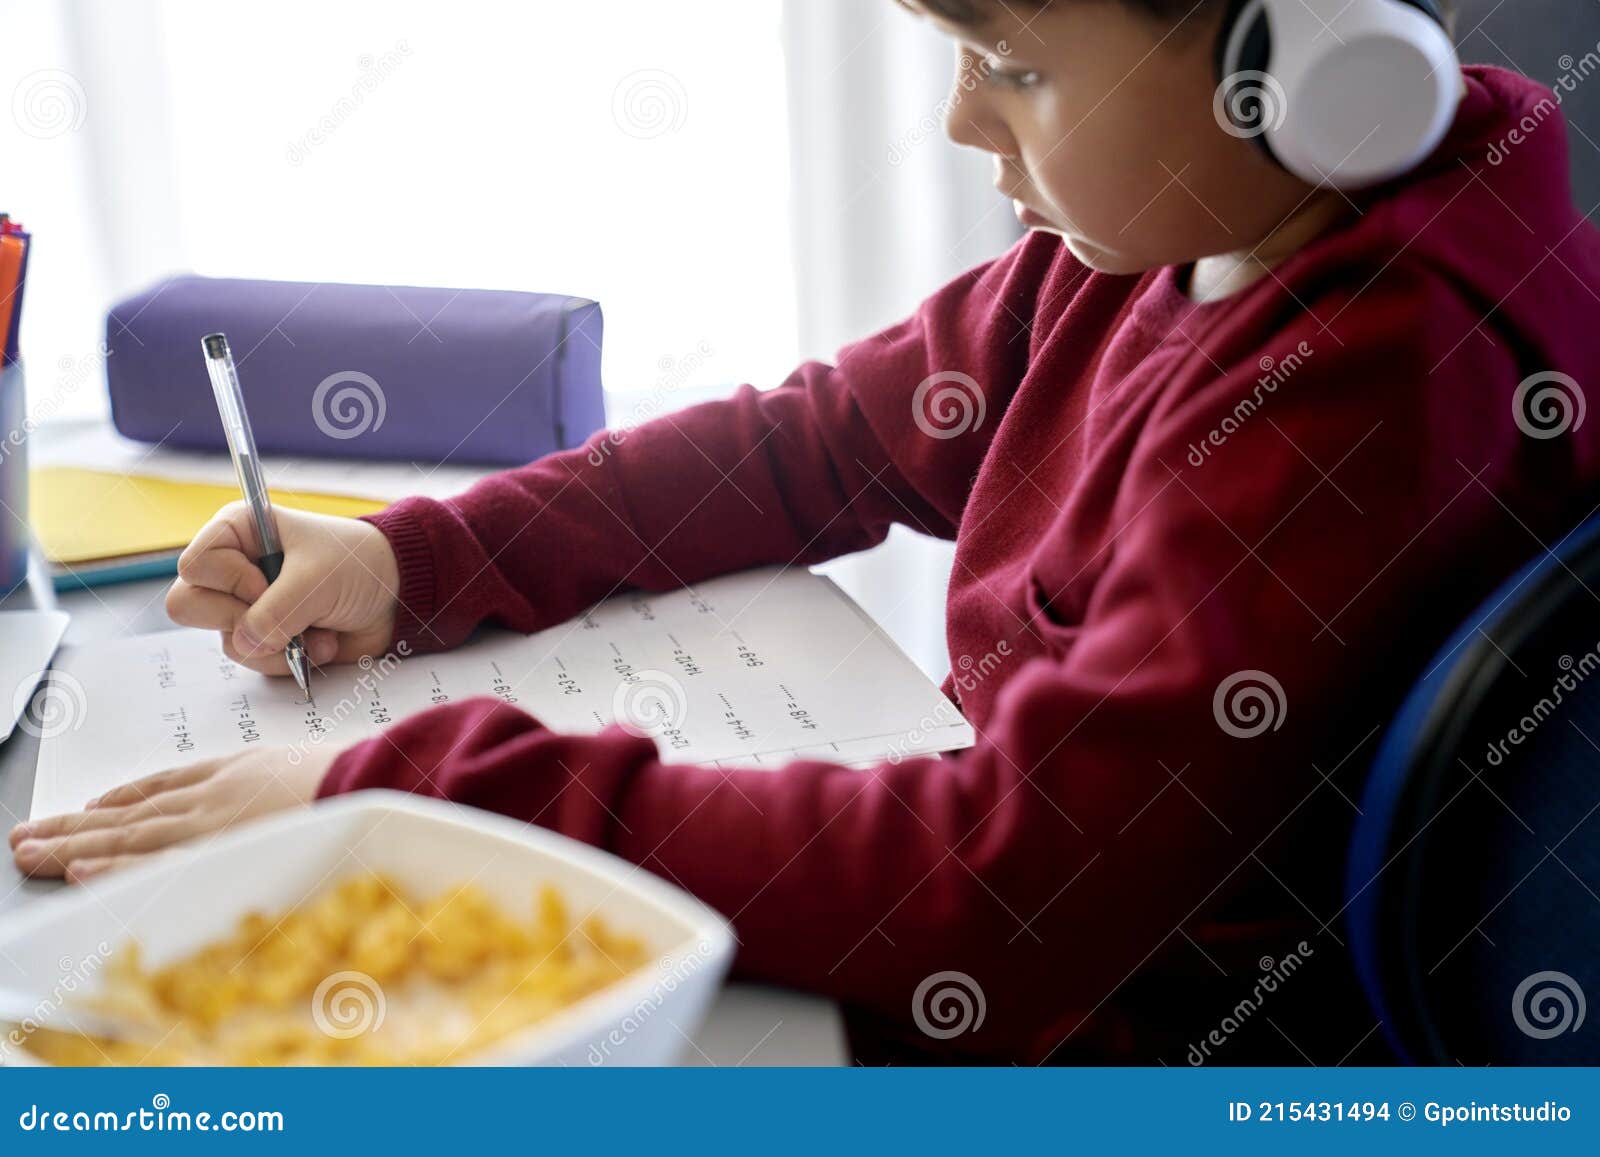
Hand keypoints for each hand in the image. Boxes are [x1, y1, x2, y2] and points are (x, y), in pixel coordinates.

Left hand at [8, 744, 340, 881]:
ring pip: (128, 837)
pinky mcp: (218, 849)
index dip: (126, 797)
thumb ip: (291, 784)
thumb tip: (292, 794)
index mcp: (239, 771)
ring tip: (30, 853)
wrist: (375, 780)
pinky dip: (116, 868)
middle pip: (131, 814)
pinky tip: (80, 873)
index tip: (94, 807)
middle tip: (28, 836)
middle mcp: (214, 796)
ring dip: (73, 847)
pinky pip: (156, 863)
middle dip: (75, 827)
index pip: (168, 784)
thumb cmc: (360, 776)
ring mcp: (211, 823)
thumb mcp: (318, 767)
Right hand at [166, 503, 400, 676]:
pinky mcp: (266, 637)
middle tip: (280, 611)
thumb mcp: (318, 579)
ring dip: (278, 643)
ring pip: (226, 640)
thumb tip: (245, 642)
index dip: (230, 581)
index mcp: (238, 531)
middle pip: (188, 605)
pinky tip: (321, 642)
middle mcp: (233, 568)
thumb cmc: (359, 565)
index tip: (268, 582)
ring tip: (318, 628)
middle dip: (240, 617)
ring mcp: (247, 605)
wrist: (397, 597)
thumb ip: (277, 610)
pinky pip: (254, 661)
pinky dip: (289, 659)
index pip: (195, 565)